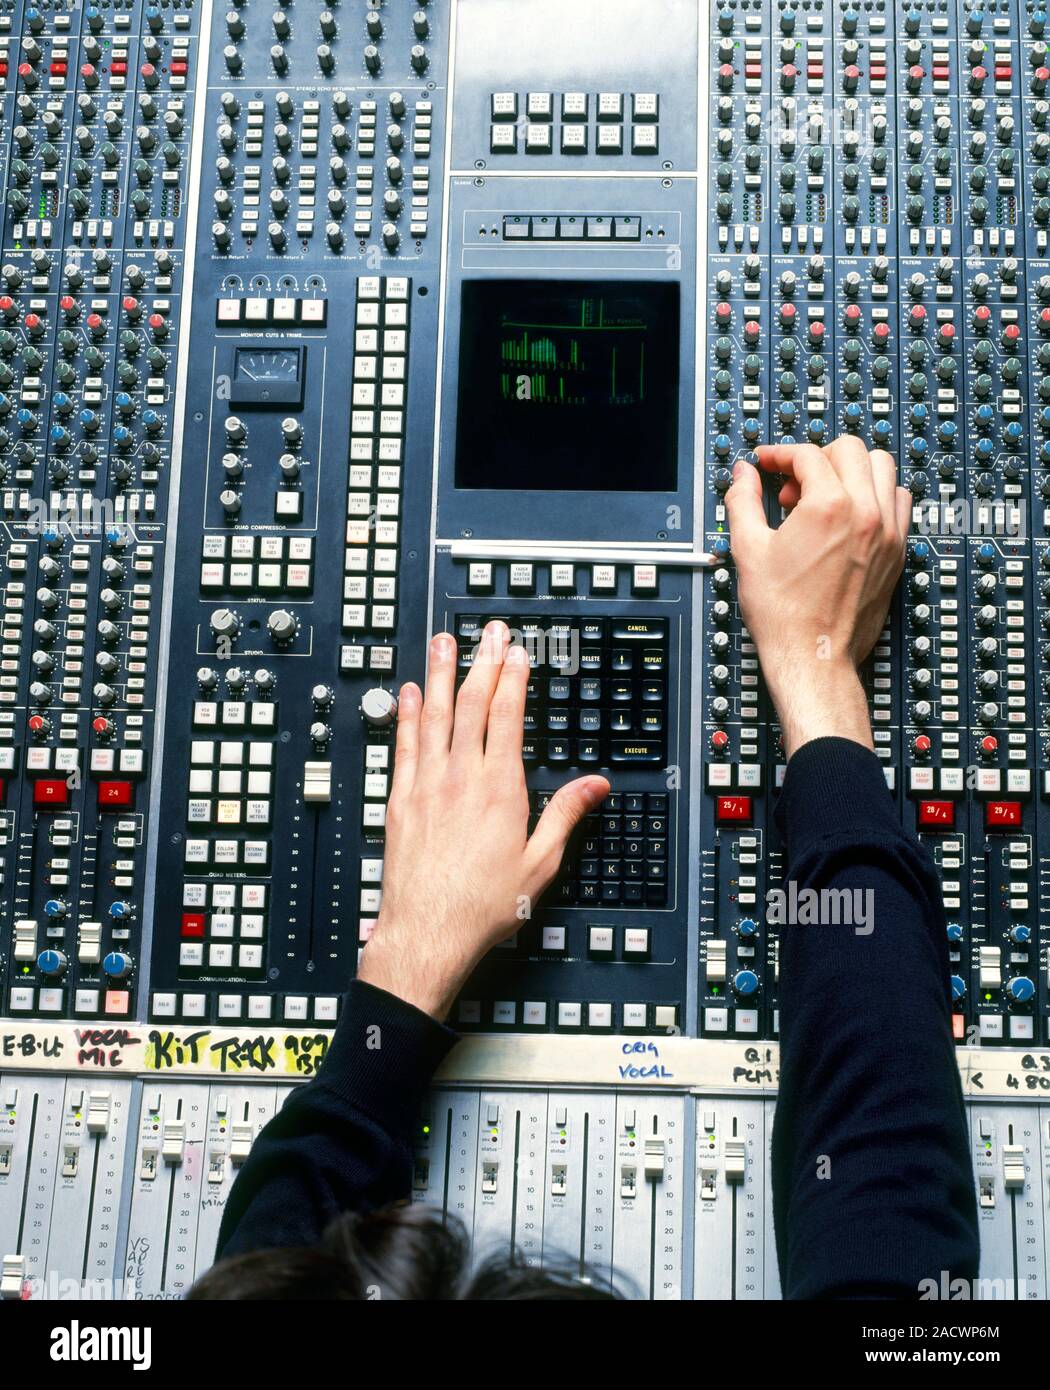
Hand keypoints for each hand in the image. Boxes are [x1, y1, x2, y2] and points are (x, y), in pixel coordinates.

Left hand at [357, 621, 609, 1019]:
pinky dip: (407, 715)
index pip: (507, 716)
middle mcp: (460, 778)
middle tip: (488, 631)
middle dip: (482, 662)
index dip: (513, 678)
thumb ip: (566, 815)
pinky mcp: (400, 800)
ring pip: (434, 715)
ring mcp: (426, 785)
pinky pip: (404, 745)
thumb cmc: (483, 904)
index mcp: (499, 789)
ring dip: (440, 674)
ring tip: (443, 641)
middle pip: (472, 705)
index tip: (517, 652)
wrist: (429, 932)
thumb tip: (596, 786)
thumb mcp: (540, 863)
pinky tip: (409, 693)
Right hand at [723, 437, 909, 758]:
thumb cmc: (784, 614)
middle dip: (816, 456)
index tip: (766, 464)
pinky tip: (852, 514)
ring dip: (852, 469)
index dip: (779, 454)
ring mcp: (889, 533)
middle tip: (792, 483)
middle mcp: (867, 514)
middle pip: (851, 450)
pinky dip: (878, 495)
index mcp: (830, 507)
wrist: (814, 656)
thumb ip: (743, 502)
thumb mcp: (749, 550)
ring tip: (824, 493)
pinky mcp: (897, 553)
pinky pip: (899, 502)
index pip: (808, 455)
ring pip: (884, 468)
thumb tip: (744, 476)